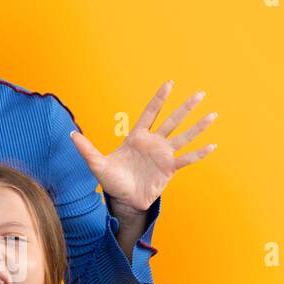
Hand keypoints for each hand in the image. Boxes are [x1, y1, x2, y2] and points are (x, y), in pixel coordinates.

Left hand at [69, 80, 217, 214]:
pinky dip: (199, 153)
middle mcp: (154, 142)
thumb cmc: (112, 180)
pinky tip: (213, 146)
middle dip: (186, 107)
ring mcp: (163, 155)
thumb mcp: (97, 164)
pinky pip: (187, 159)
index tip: (170, 83)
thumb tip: (71, 134)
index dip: (160, 98)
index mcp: (137, 137)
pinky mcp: (170, 169)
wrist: (124, 200)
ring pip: (184, 136)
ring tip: (212, 114)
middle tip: (200, 93)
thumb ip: (86, 149)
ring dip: (198, 126)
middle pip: (172, 120)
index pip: (151, 112)